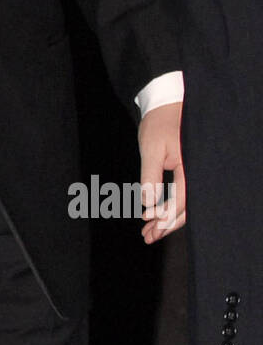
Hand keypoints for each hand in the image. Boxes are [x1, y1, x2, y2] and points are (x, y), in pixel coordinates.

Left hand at [138, 100, 185, 241]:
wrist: (165, 107)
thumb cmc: (158, 125)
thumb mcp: (151, 148)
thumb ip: (150, 175)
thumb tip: (147, 202)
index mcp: (192, 167)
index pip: (182, 198)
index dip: (164, 211)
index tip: (146, 218)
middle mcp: (197, 174)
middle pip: (186, 208)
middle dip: (166, 224)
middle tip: (148, 237)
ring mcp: (194, 175)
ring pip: (184, 205)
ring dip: (167, 221)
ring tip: (148, 234)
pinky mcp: (187, 175)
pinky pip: (181, 196)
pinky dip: (168, 208)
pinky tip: (154, 218)